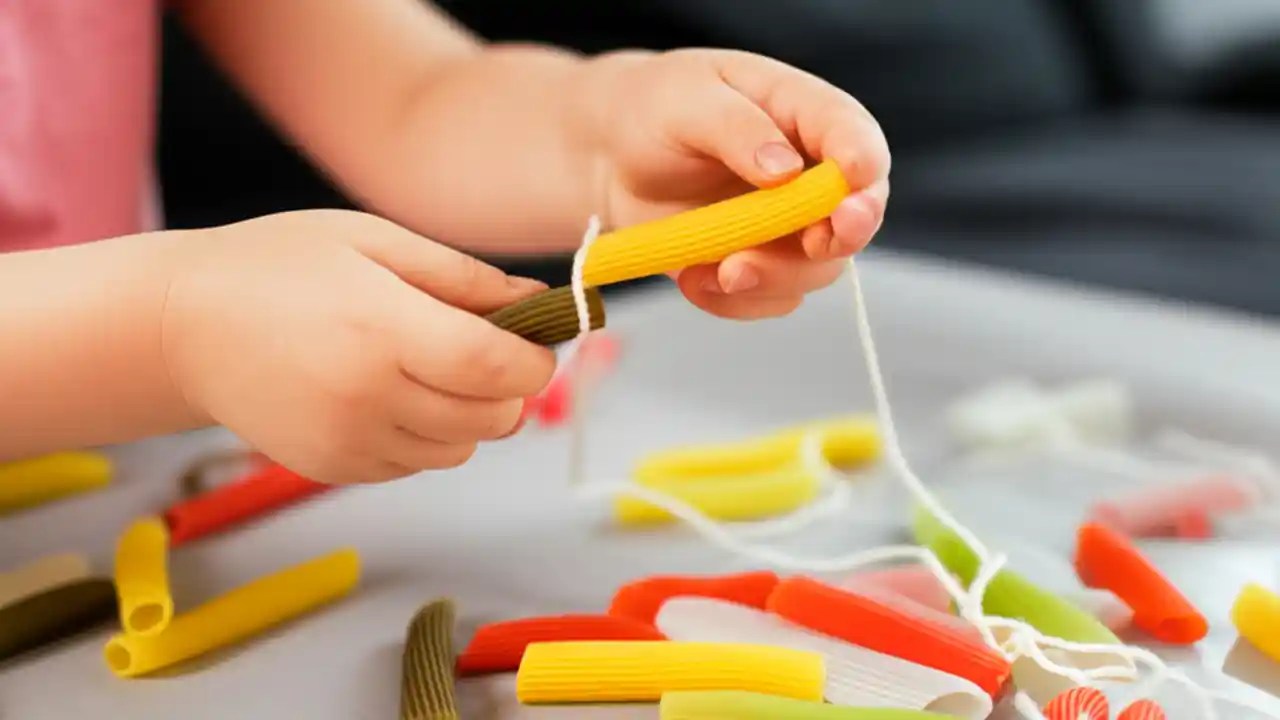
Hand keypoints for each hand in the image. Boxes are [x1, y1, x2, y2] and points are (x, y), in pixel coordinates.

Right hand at [161, 210, 555, 483]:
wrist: (180, 325)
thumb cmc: (277, 265)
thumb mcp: (372, 241)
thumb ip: (460, 276)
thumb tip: (538, 300)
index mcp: (383, 330)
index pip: (499, 370)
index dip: (535, 361)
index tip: (536, 342)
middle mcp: (368, 397)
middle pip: (492, 419)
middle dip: (509, 388)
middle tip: (488, 350)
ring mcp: (347, 441)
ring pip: (458, 449)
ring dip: (468, 415)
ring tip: (430, 367)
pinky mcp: (330, 467)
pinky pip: (413, 463)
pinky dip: (424, 435)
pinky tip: (390, 391)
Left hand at [577, 48, 890, 318]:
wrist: (610, 154)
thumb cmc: (656, 107)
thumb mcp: (689, 100)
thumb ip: (738, 129)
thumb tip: (785, 170)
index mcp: (806, 114)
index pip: (855, 139)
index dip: (863, 166)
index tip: (851, 192)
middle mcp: (811, 174)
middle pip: (853, 218)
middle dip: (837, 238)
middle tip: (812, 245)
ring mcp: (788, 226)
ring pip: (815, 270)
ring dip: (773, 278)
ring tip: (717, 270)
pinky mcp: (759, 264)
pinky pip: (769, 298)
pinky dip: (735, 300)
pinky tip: (693, 279)